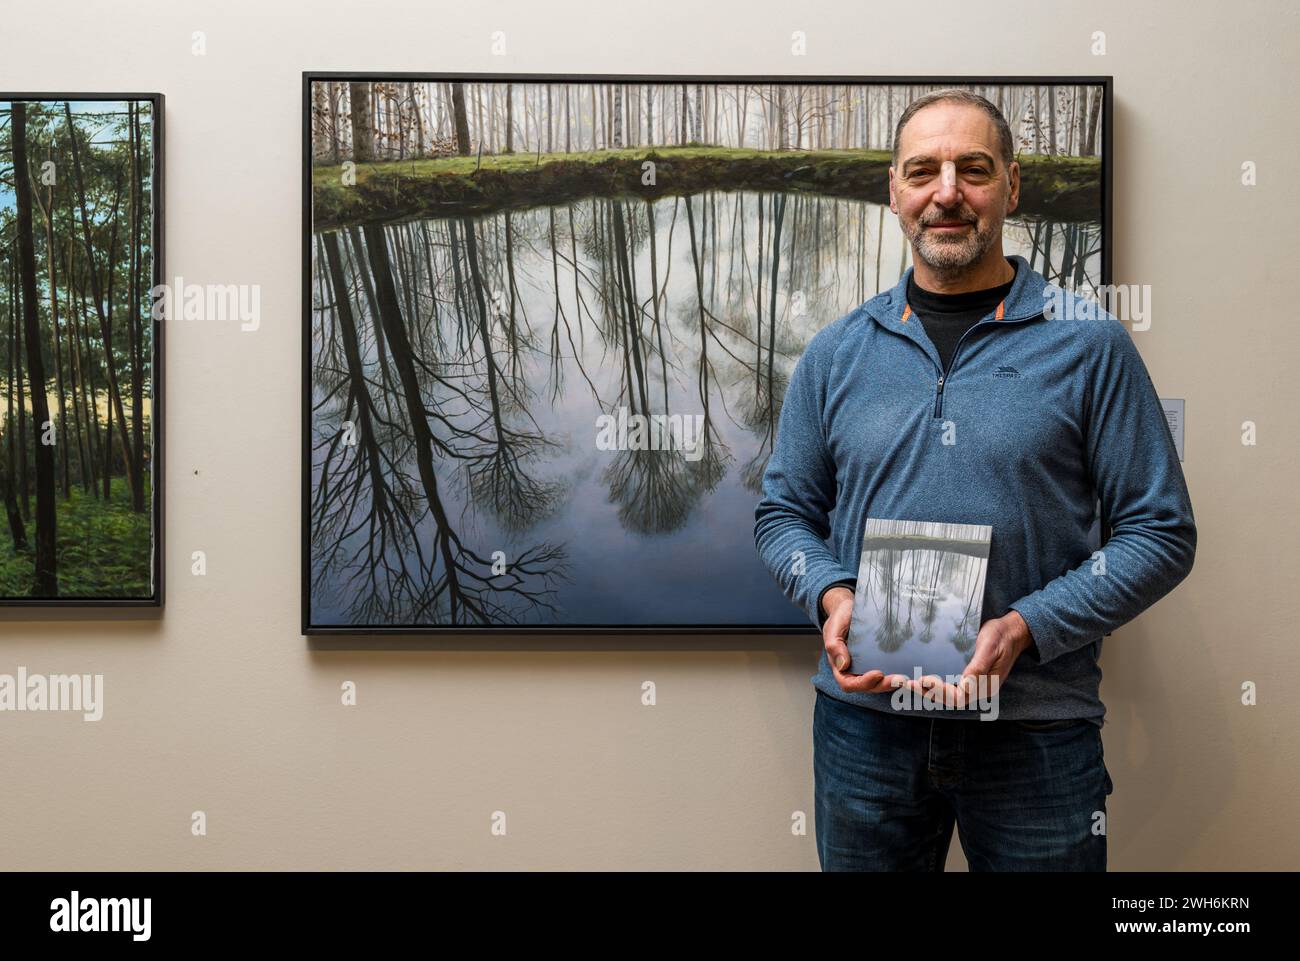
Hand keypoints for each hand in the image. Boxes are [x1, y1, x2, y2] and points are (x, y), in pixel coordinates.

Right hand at [821, 586, 912, 694]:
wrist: (849, 608)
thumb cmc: (840, 618)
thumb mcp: (833, 629)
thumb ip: (834, 646)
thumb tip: (843, 665)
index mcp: (841, 667)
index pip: (849, 683)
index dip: (863, 683)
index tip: (878, 674)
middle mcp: (854, 671)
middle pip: (868, 686)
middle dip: (884, 685)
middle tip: (899, 679)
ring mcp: (867, 667)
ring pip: (880, 683)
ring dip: (893, 684)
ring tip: (906, 679)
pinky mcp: (879, 660)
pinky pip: (887, 672)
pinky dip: (898, 675)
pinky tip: (910, 672)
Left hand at [906, 610, 1034, 707]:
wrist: (1011, 630)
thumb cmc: (1001, 637)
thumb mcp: (990, 648)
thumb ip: (978, 667)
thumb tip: (965, 686)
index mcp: (986, 686)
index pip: (959, 698)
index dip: (940, 692)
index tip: (925, 679)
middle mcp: (979, 689)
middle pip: (950, 699)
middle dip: (929, 692)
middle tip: (908, 683)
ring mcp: (974, 684)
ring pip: (948, 694)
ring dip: (929, 691)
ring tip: (910, 683)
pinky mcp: (968, 676)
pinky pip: (950, 685)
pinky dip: (936, 685)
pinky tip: (923, 679)